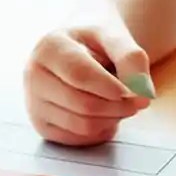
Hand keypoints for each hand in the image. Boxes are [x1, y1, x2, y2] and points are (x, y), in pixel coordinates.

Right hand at [25, 14, 152, 145]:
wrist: (79, 45)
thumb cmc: (96, 39)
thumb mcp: (115, 36)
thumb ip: (131, 58)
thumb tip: (142, 93)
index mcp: (49, 48)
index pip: (81, 76)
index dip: (113, 88)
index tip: (137, 92)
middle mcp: (34, 76)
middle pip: (84, 105)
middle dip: (119, 106)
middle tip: (138, 100)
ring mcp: (34, 103)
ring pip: (83, 126)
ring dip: (113, 119)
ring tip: (121, 103)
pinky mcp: (42, 126)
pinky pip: (80, 139)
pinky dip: (101, 130)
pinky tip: (104, 113)